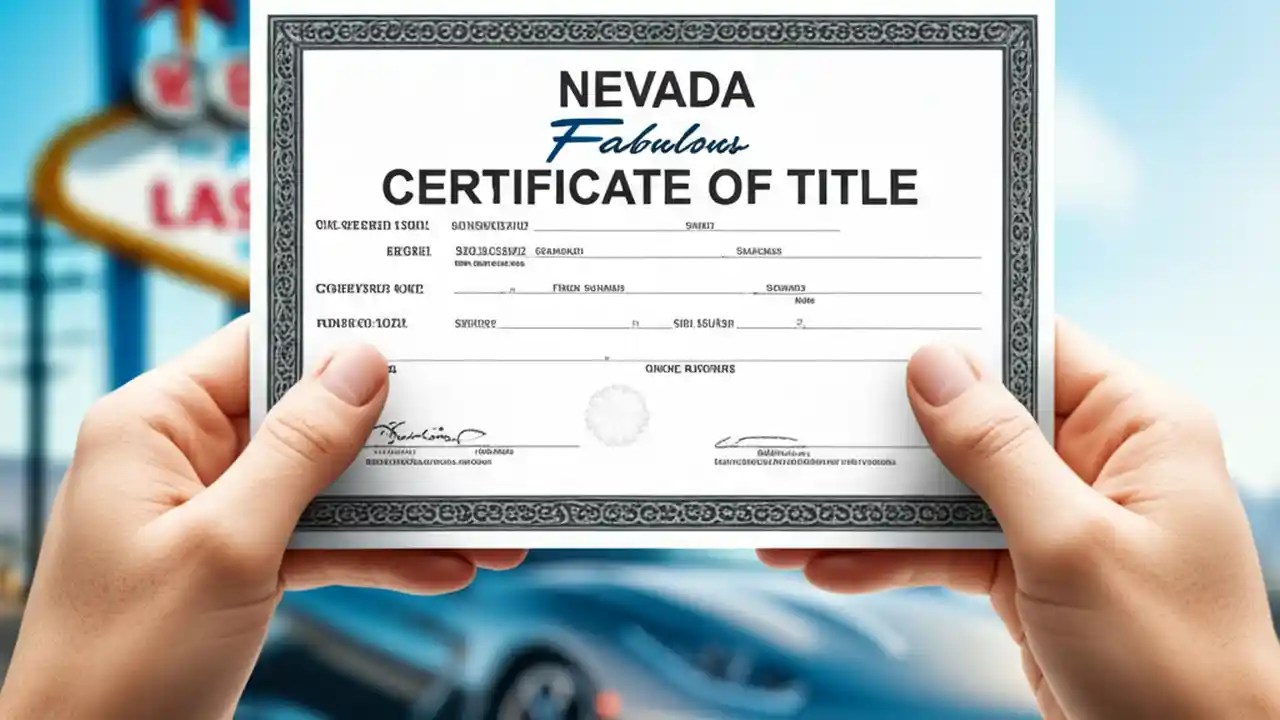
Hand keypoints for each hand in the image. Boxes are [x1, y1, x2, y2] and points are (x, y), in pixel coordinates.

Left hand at [0, 318, 523, 719]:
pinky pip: (321, 540)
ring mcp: (214, 512)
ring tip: (478, 523)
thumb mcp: (227, 544)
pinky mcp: (240, 563)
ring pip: (325, 486)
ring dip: (399, 510)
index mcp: (153, 425)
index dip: (338, 341)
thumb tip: (363, 366)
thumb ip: (301, 451)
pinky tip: (439, 566)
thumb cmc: (122, 662)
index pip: (258, 348)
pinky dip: (376, 556)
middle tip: (467, 434)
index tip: (418, 340)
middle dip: (391, 440)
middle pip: (306, 419)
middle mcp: (183, 456)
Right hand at [760, 320, 1279, 719]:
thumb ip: (995, 450)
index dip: (956, 337)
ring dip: (878, 510)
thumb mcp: (1071, 543)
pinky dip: (896, 558)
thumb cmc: (1172, 662)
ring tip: (798, 524)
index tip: (873, 335)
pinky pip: (948, 544)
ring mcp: (1061, 515)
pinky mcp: (1030, 567)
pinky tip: (835, 566)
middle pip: (977, 420)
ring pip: (951, 488)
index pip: (1035, 347)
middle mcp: (1099, 459)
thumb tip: (932, 365)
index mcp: (1138, 426)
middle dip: (891, 439)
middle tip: (813, 434)